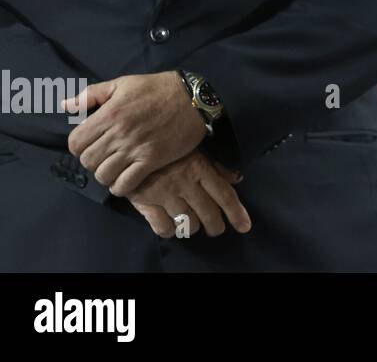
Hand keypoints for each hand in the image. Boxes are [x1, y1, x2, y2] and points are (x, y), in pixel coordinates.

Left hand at [63, 71, 207, 195]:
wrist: (194, 98)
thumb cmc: (156, 88)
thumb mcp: (123, 83)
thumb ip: (91, 94)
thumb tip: (65, 104)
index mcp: (109, 114)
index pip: (75, 143)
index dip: (78, 147)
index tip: (90, 144)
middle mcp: (119, 133)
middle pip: (88, 161)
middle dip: (92, 161)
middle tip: (104, 155)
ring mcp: (136, 148)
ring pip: (104, 175)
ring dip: (105, 174)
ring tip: (114, 167)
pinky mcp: (152, 160)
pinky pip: (126, 184)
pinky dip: (120, 186)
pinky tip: (124, 179)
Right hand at [126, 151, 250, 238]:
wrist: (131, 144)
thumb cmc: (169, 149)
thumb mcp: (196, 150)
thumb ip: (217, 166)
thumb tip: (237, 179)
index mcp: (200, 168)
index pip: (224, 195)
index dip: (236, 213)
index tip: (244, 227)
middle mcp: (185, 183)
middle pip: (208, 213)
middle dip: (215, 226)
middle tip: (216, 230)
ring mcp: (165, 194)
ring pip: (188, 223)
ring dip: (192, 228)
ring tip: (192, 224)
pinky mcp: (146, 203)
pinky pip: (163, 228)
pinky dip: (170, 231)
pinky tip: (172, 226)